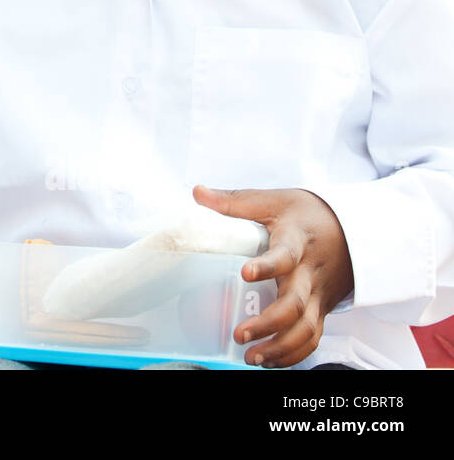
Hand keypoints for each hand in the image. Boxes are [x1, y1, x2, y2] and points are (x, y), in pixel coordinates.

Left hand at [193, 185, 353, 367]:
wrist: (355, 227)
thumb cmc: (309, 214)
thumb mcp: (274, 201)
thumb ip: (235, 201)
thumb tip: (198, 193)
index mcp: (296, 242)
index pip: (284, 256)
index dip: (267, 265)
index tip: (245, 272)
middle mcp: (310, 273)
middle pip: (295, 304)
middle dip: (268, 323)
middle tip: (240, 334)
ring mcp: (319, 294)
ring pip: (307, 328)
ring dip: (281, 347)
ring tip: (252, 357)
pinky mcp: (323, 308)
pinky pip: (314, 337)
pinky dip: (295, 353)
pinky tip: (271, 361)